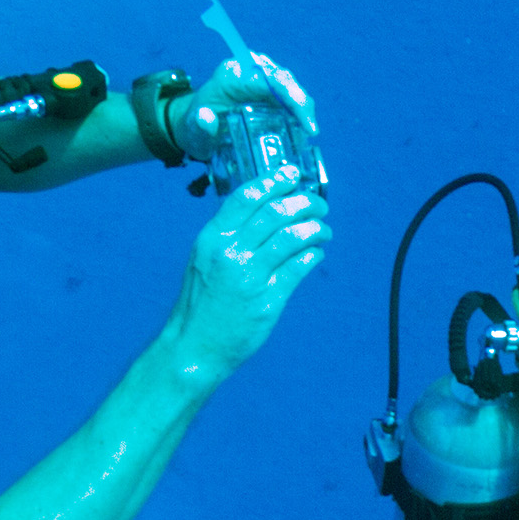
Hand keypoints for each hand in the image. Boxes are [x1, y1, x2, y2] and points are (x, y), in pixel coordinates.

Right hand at [166, 172, 330, 372]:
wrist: (196, 345)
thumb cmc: (203, 301)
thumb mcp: (204, 258)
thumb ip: (230, 233)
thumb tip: (266, 207)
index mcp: (213, 239)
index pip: (247, 197)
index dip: (274, 180)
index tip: (293, 174)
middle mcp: (231, 253)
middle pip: (275, 213)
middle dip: (304, 202)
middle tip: (318, 204)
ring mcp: (250, 277)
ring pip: (292, 238)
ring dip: (314, 228)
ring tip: (322, 230)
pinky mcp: (267, 301)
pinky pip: (298, 269)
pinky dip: (312, 256)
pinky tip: (316, 253)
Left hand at [175, 52, 316, 162]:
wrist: (197, 124)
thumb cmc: (196, 127)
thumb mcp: (194, 132)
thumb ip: (200, 128)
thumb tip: (206, 118)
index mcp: (232, 74)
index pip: (270, 79)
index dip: (292, 98)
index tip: (306, 123)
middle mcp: (249, 69)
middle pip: (285, 81)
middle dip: (302, 105)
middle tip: (311, 132)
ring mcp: (261, 77)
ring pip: (290, 87)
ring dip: (302, 110)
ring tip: (308, 134)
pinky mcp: (267, 87)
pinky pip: (288, 96)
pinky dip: (297, 113)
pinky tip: (302, 132)